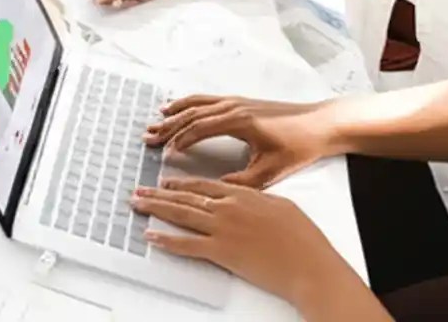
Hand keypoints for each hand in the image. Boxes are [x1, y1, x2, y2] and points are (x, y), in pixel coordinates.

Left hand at [132, 178, 357, 310]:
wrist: (310, 265)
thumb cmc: (303, 239)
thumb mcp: (281, 206)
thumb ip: (256, 199)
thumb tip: (243, 196)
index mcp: (243, 194)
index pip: (203, 184)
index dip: (181, 183)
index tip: (165, 181)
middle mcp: (228, 208)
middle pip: (185, 197)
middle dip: (158, 193)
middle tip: (139, 190)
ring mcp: (222, 229)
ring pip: (180, 215)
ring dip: (155, 209)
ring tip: (137, 204)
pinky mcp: (221, 251)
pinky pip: (186, 244)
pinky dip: (166, 241)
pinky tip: (152, 237)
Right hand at [146, 95, 335, 187]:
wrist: (322, 124)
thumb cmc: (299, 146)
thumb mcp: (272, 170)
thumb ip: (242, 181)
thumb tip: (216, 189)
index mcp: (239, 122)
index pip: (199, 128)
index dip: (181, 140)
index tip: (167, 154)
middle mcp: (233, 107)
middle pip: (192, 114)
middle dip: (168, 127)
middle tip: (148, 138)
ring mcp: (235, 102)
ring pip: (196, 104)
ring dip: (173, 113)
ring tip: (154, 122)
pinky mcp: (240, 102)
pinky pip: (205, 100)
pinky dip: (187, 103)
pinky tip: (178, 108)